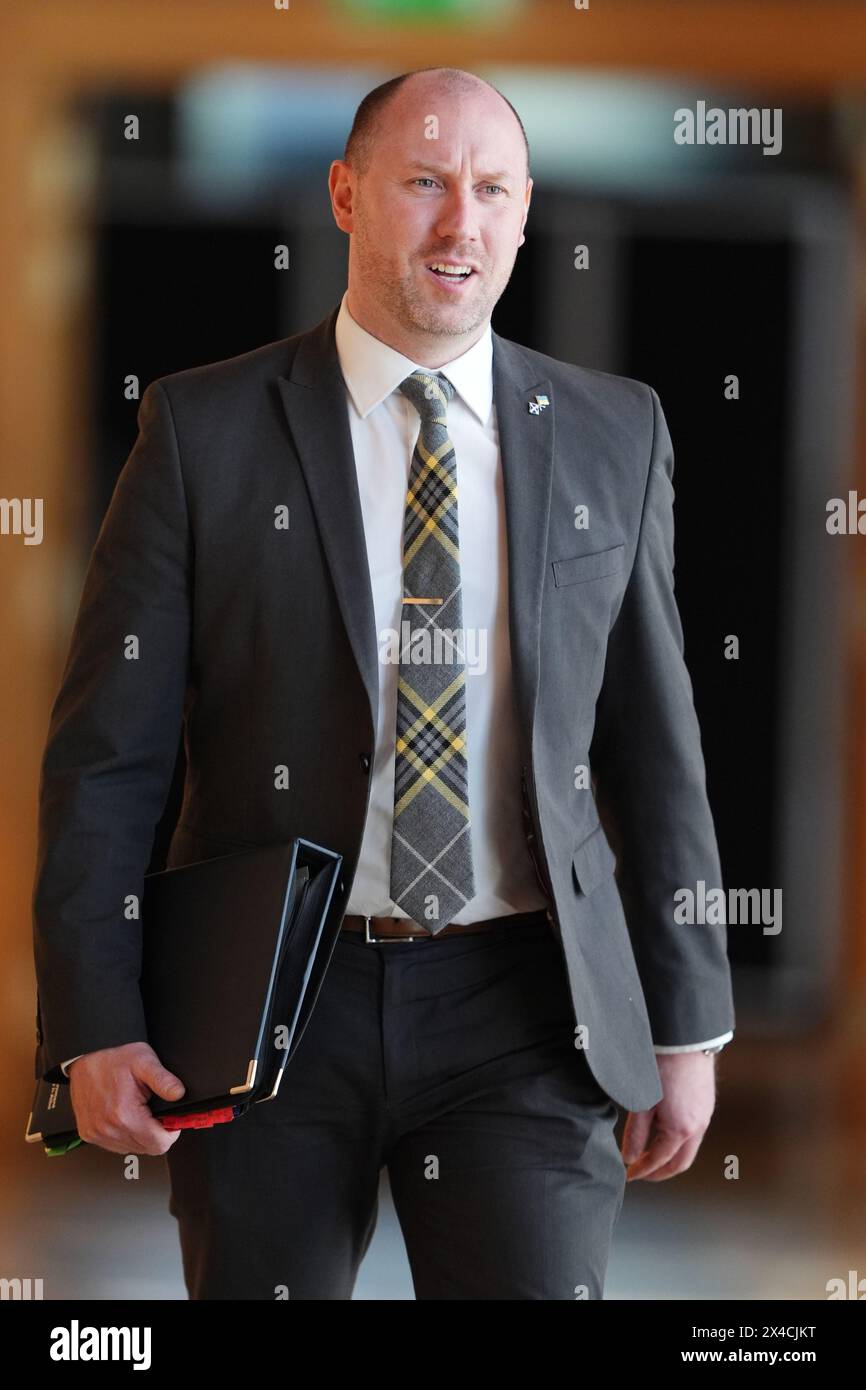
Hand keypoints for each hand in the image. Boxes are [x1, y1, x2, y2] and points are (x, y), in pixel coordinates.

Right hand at [68, 1042, 185, 1155]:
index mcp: (124, 1114)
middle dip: (156, 1132)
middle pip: (147, 1149)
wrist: (85, 1057)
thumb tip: (179, 1094)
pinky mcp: (88, 1135)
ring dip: (140, 1135)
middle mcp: (107, 1129)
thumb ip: (164, 1080)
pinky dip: (125, 1135)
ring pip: (132, 1149)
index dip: (171, 1132)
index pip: (159, 1144)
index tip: (171, 1120)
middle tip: (153, 1110)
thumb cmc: (113, 1059)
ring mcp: (96, 1134)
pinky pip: (116, 1146)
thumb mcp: (145, 1061)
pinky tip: (124, 1116)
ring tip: (137, 1110)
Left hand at [620, 1051, 716, 1181]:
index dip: (643, 1171)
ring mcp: (705, 1115)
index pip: (659, 1161)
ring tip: (650, 1156)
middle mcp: (698, 1127)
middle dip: (660, 1172)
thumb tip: (630, 1158)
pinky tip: (665, 1134)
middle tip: (641, 1173)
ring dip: (671, 1157)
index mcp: (680, 1130)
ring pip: (689, 1148)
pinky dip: (679, 1142)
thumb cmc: (660, 1066)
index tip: (629, 1174)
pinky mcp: (707, 1103)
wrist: (684, 1039)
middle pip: (680, 1163)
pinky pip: (695, 1133)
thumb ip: (636, 1133)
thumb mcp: (641, 1102)